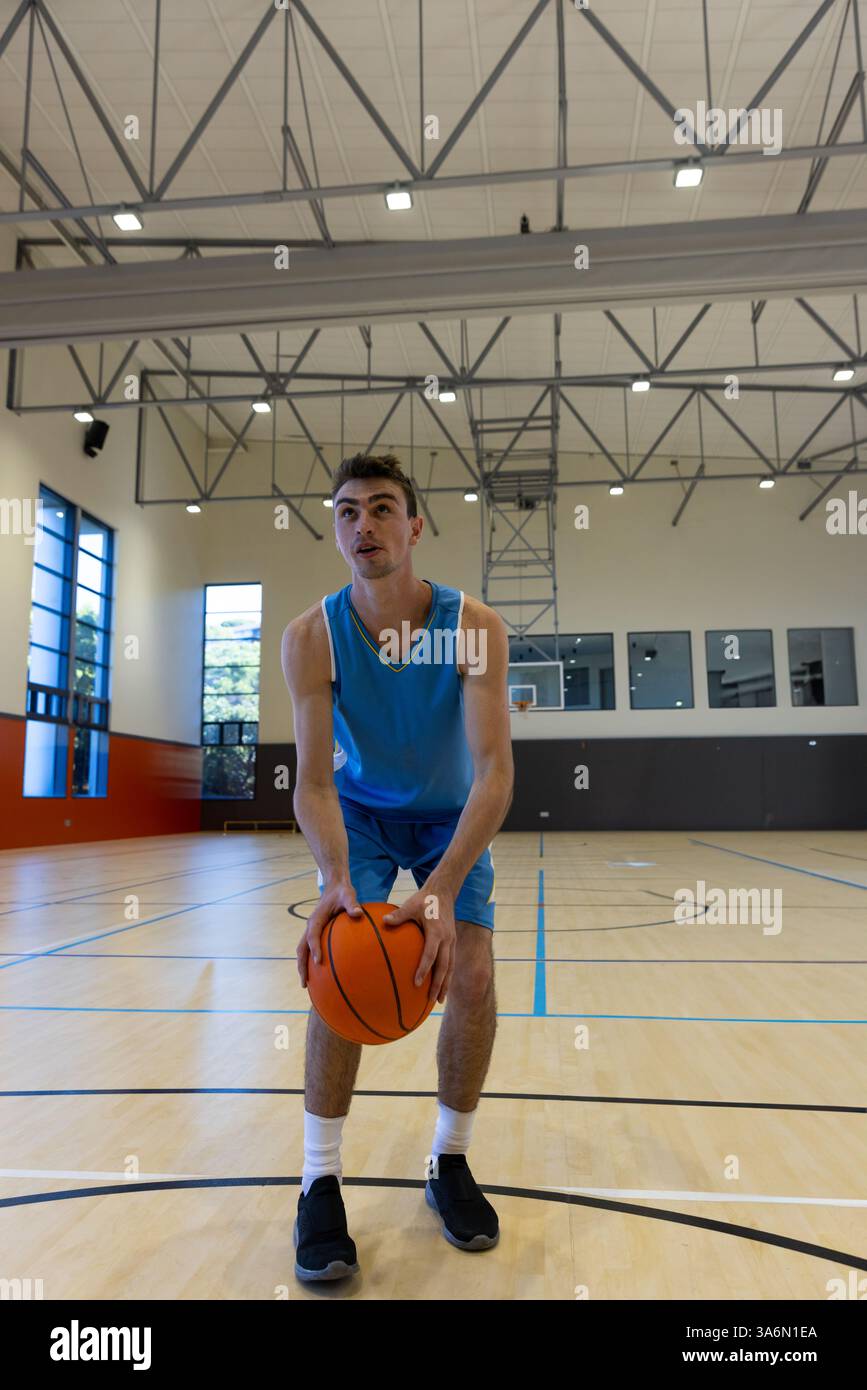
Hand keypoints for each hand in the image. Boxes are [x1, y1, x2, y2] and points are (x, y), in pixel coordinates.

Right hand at [295, 878, 362, 988]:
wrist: (335, 886)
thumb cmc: (342, 891)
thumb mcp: (348, 895)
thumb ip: (352, 904)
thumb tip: (358, 913)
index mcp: (316, 919)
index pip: (312, 936)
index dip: (315, 948)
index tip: (319, 961)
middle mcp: (311, 926)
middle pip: (301, 949)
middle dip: (302, 966)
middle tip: (304, 983)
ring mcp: (312, 930)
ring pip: (303, 951)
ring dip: (303, 966)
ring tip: (307, 984)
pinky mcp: (317, 933)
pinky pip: (311, 949)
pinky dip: (311, 961)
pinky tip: (321, 973)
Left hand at [383, 884, 455, 1003]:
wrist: (444, 892)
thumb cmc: (424, 899)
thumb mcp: (410, 905)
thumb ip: (398, 915)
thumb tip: (384, 922)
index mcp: (437, 932)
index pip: (430, 954)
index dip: (424, 969)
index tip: (417, 983)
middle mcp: (447, 939)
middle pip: (444, 967)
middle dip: (439, 984)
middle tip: (431, 1000)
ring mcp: (451, 941)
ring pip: (450, 967)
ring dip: (445, 984)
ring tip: (439, 1000)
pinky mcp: (452, 942)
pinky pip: (450, 962)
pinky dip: (446, 975)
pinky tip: (441, 985)